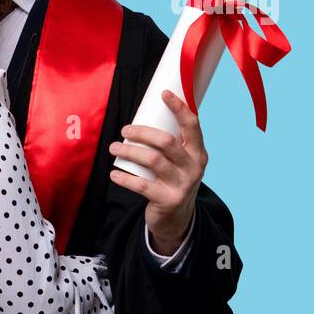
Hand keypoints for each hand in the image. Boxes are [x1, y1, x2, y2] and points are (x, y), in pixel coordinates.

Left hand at [108, 90, 205, 254]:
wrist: (177, 219)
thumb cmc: (174, 180)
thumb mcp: (181, 162)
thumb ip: (171, 143)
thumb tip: (147, 113)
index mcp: (199, 153)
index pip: (192, 125)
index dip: (179, 108)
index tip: (164, 93)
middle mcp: (194, 168)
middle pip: (167, 141)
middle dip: (142, 132)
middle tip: (124, 129)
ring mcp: (182, 185)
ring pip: (153, 160)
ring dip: (129, 151)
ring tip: (114, 147)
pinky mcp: (168, 200)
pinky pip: (142, 186)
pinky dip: (125, 178)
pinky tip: (114, 173)